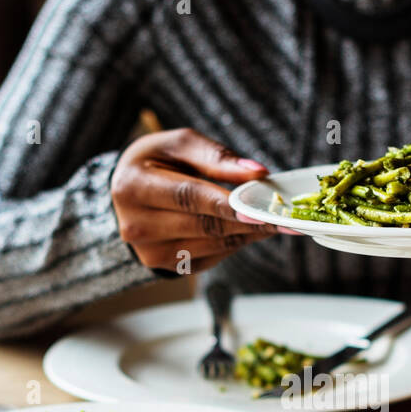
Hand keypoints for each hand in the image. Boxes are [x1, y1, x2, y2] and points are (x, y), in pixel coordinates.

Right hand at [111, 128, 284, 273]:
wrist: (126, 192)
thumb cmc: (155, 161)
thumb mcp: (179, 145)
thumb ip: (217, 158)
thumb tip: (257, 173)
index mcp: (133, 187)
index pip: (188, 197)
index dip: (227, 204)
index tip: (260, 210)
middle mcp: (137, 226)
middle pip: (205, 225)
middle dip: (249, 220)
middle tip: (284, 216)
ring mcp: (151, 253)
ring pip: (214, 244)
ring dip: (248, 232)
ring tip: (271, 218)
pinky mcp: (167, 267)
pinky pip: (213, 256)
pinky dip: (235, 242)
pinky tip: (248, 228)